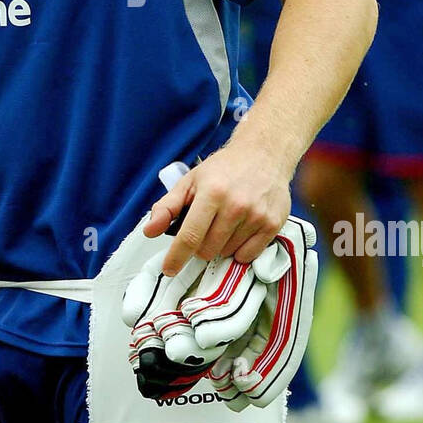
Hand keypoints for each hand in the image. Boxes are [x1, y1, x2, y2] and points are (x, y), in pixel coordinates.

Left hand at [143, 144, 291, 276]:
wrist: (264, 154)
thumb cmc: (225, 168)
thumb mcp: (190, 181)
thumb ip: (167, 207)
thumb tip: (149, 231)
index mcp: (212, 193)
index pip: (190, 236)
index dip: (176, 257)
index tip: (169, 268)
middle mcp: (236, 205)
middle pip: (207, 249)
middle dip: (200, 245)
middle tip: (205, 226)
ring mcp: (256, 216)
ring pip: (227, 253)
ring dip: (221, 245)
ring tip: (226, 222)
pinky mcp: (272, 225)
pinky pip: (248, 256)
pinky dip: (240, 250)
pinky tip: (240, 230)